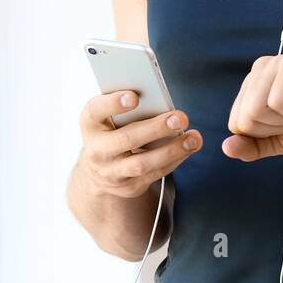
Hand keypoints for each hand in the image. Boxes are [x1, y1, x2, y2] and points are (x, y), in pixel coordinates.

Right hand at [77, 91, 202, 198]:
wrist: (98, 169)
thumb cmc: (110, 130)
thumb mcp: (107, 116)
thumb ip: (125, 106)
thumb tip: (158, 99)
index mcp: (89, 124)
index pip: (96, 111)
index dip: (113, 103)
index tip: (135, 96)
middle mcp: (96, 150)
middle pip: (127, 139)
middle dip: (156, 128)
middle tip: (180, 117)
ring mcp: (111, 172)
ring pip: (142, 163)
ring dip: (172, 150)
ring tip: (193, 138)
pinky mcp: (128, 186)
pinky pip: (155, 174)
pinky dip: (174, 160)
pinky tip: (189, 148)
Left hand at [223, 51, 282, 160]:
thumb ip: (255, 146)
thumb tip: (226, 148)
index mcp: (253, 84)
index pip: (236, 123)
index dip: (265, 134)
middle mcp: (259, 69)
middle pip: (243, 119)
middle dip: (273, 128)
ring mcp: (274, 63)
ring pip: (255, 111)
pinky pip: (276, 103)